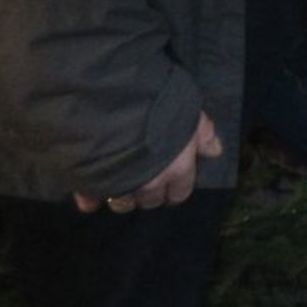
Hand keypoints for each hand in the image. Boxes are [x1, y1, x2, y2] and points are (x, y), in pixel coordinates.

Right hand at [74, 111, 221, 212]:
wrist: (112, 102)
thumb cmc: (157, 103)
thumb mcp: (188, 111)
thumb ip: (203, 133)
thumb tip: (215, 152)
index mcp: (176, 169)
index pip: (180, 193)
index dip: (175, 188)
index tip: (171, 181)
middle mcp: (150, 184)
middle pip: (151, 201)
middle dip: (150, 192)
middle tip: (145, 175)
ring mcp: (119, 187)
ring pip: (123, 204)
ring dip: (123, 195)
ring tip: (120, 180)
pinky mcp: (91, 185)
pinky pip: (91, 201)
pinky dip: (92, 198)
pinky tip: (92, 191)